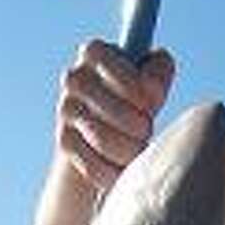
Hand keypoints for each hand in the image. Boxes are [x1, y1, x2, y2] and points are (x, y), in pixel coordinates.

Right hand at [54, 37, 175, 196]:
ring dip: (129, 150)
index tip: (149, 103)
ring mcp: (65, 109)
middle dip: (139, 127)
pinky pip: (91, 162)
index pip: (109, 63)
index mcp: (95, 53)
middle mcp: (75, 77)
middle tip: (146, 130)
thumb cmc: (138, 104)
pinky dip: (112, 171)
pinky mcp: (64, 140)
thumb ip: (159, 73)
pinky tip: (122, 171)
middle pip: (111, 106)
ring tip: (137, 151)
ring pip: (102, 137)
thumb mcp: (154, 83)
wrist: (110, 142)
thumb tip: (151, 89)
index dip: (133, 87)